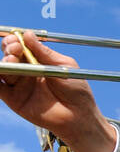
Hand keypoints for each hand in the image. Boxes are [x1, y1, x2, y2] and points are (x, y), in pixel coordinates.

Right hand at [0, 31, 115, 151]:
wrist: (79, 117)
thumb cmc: (77, 91)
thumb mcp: (63, 67)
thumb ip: (44, 53)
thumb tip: (27, 34)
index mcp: (38, 60)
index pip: (20, 46)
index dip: (15, 40)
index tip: (18, 39)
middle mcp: (26, 71)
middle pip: (9, 55)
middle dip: (9, 48)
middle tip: (15, 48)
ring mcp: (19, 85)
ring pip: (3, 69)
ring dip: (4, 62)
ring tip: (12, 60)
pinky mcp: (13, 99)